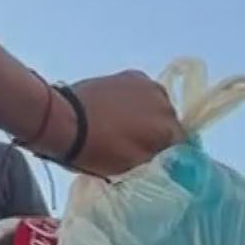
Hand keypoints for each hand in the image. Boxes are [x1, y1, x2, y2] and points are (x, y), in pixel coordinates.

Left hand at [32, 70, 183, 177]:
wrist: (62, 120)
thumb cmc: (96, 150)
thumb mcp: (130, 168)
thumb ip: (157, 164)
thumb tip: (169, 162)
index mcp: (168, 127)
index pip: (182, 145)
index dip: (168, 156)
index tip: (152, 162)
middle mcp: (164, 101)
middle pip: (169, 123)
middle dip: (157, 134)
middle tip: (134, 147)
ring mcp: (146, 84)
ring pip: (156, 106)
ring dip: (146, 116)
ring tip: (122, 127)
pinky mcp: (128, 75)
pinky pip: (140, 93)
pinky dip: (134, 101)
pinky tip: (116, 110)